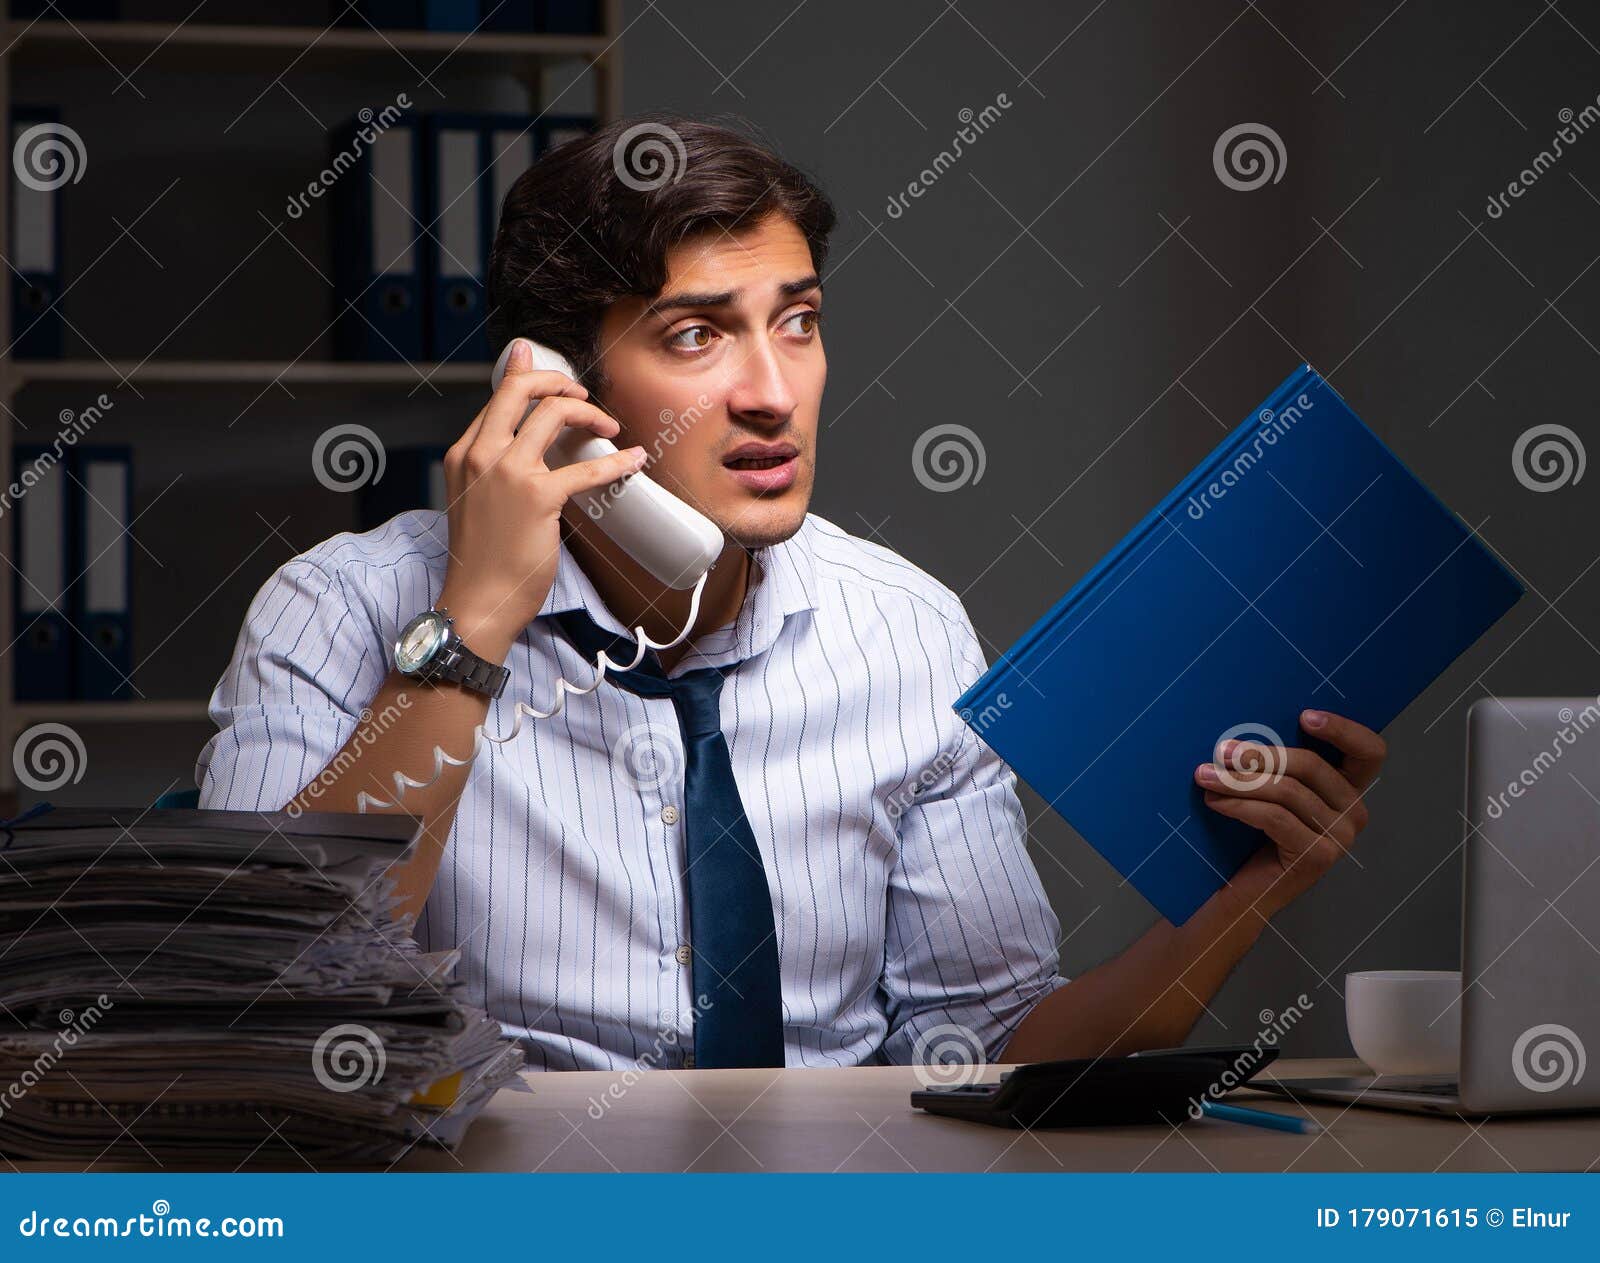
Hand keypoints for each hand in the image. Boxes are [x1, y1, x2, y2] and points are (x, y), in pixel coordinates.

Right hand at [435, 338, 646, 660]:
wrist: (480, 600)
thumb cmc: (483, 559)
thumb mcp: (475, 500)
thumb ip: (494, 470)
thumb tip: (527, 450)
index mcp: (464, 454)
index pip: (498, 397)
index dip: (532, 379)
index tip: (559, 382)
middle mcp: (481, 455)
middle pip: (521, 389)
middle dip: (559, 381)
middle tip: (585, 396)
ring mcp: (508, 473)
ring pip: (553, 412)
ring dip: (590, 414)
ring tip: (609, 429)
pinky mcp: (538, 497)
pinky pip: (587, 468)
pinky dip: (617, 461)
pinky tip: (632, 460)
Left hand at [1195, 709, 1386, 921]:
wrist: (1242, 893)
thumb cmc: (1252, 836)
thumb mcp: (1270, 792)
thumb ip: (1275, 764)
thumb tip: (1244, 733)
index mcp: (1348, 790)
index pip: (1369, 752)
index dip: (1344, 730)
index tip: (1304, 716)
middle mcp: (1354, 814)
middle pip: (1313, 766)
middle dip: (1261, 754)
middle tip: (1221, 751)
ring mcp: (1340, 838)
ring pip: (1288, 791)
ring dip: (1240, 781)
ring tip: (1205, 775)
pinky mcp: (1318, 856)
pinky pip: (1274, 817)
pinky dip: (1239, 805)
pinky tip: (1214, 801)